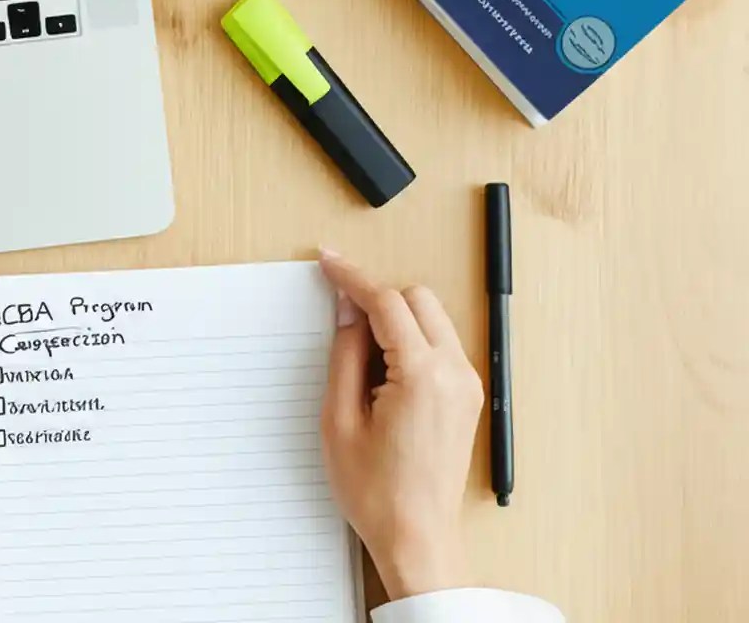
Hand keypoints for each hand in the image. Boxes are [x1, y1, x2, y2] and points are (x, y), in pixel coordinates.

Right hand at [318, 250, 483, 600]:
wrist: (417, 535)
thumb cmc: (375, 490)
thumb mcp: (340, 419)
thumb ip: (344, 355)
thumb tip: (347, 311)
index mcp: (422, 376)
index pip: (386, 303)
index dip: (353, 278)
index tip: (328, 262)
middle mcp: (454, 372)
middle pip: (417, 299)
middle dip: (377, 298)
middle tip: (339, 315)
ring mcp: (466, 384)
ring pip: (431, 318)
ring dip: (395, 319)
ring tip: (360, 360)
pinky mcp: (467, 395)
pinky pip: (439, 345)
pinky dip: (410, 341)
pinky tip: (382, 373)